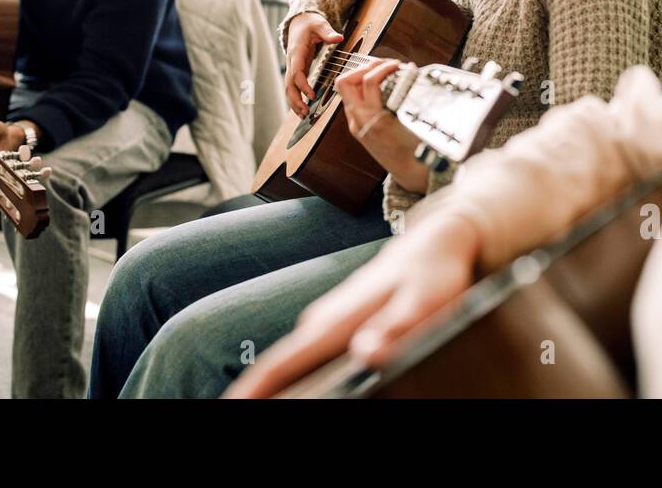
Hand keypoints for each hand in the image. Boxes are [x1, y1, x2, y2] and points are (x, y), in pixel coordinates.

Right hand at [225, 211, 481, 397]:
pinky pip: (306, 359)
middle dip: (257, 396)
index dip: (252, 390)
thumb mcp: (422, 304)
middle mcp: (321, 321)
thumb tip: (368, 354)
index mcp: (334, 322)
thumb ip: (395, 328)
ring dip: (276, 390)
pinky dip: (296, 380)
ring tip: (267, 409)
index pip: (281, 362)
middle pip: (278, 368)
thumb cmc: (430, 275)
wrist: (434, 243)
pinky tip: (302, 396)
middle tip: (241, 418)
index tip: (228, 409)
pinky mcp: (335, 326)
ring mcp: (326, 322)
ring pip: (291, 364)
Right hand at [284, 11, 342, 117]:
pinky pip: (293, 87)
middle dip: (295, 99)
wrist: (299, 22)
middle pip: (289, 84)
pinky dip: (296, 98)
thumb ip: (328, 32)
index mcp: (296, 51)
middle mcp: (292, 61)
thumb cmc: (310, 24)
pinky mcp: (296, 70)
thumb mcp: (320, 24)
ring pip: (288, 88)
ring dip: (294, 103)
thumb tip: (338, 37)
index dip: (302, 85)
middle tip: (305, 112)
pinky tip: (302, 108)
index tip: (312, 95)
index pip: (296, 72)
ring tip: (303, 115)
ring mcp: (292, 67)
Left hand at [335, 57, 424, 183]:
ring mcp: (357, 125)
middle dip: (365, 67)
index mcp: (373, 120)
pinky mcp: (359, 128)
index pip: (368, 82)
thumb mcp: (414, 124)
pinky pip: (354, 101)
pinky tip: (383, 87)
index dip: (382, 68)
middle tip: (386, 64)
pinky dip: (365, 89)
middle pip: (345, 82)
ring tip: (384, 71)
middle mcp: (359, 121)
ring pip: (347, 90)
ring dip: (362, 76)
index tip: (397, 65)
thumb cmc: (416, 152)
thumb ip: (407, 98)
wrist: (410, 174)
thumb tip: (409, 74)